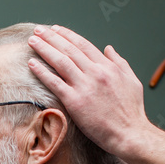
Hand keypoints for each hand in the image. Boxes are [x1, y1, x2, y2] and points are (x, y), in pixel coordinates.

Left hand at [28, 25, 152, 156]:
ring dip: (44, 49)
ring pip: (60, 62)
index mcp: (108, 67)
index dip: (67, 35)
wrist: (129, 133)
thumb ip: (119, 62)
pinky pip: (54, 83)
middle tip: (38, 30)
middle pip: (68, 50)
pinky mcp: (75, 102)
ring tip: (32, 40)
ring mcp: (84, 86)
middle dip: (51, 37)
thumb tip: (108, 48)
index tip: (56, 29)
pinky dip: (42, 72)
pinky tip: (32, 63)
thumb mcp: (132, 81)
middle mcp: (95, 73)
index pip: (83, 45)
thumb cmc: (132, 111)